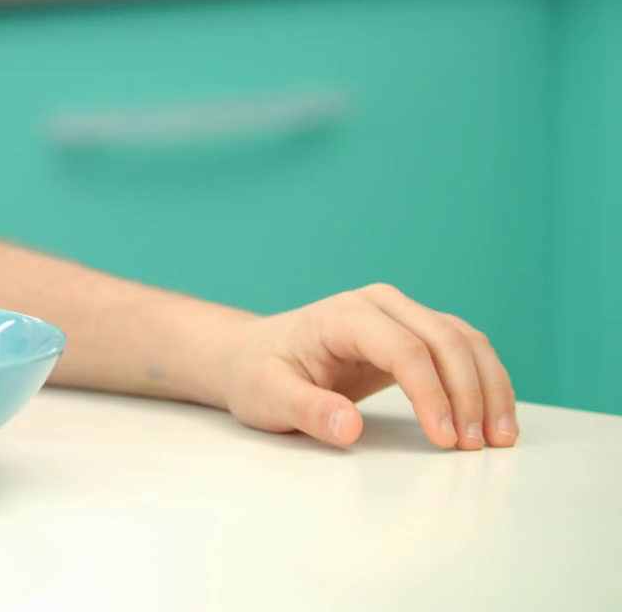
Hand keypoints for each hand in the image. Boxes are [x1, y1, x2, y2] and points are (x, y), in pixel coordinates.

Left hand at [219, 283, 517, 450]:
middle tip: (478, 447)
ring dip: (489, 387)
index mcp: (342, 315)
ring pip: (464, 341)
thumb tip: (349, 427)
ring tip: (498, 438)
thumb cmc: (259, 374)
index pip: (403, 349)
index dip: (431, 394)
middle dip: (470, 394)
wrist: (252, 355)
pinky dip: (485, 381)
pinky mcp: (415, 333)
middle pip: (444, 340)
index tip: (445, 439)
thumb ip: (307, 410)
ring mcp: (401, 314)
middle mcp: (379, 305)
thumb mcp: (268, 397)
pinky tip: (494, 418)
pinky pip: (463, 349)